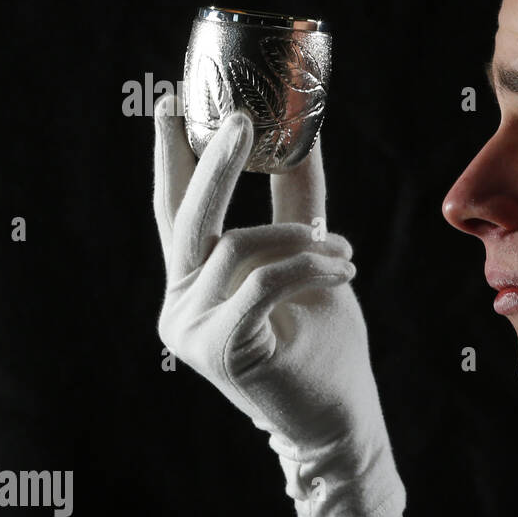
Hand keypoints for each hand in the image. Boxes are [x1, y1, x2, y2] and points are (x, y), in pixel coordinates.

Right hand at [152, 97, 406, 516]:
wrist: (338, 416)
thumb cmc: (323, 341)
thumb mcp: (309, 261)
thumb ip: (297, 205)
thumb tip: (308, 135)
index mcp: (194, 280)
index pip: (175, 209)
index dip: (173, 155)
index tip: (173, 100)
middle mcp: (179, 301)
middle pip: (188, 218)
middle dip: (214, 164)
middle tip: (241, 118)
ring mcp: (191, 329)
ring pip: (238, 249)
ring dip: (302, 240)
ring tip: (343, 253)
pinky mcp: (217, 351)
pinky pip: (262, 284)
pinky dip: (308, 269)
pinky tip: (343, 273)